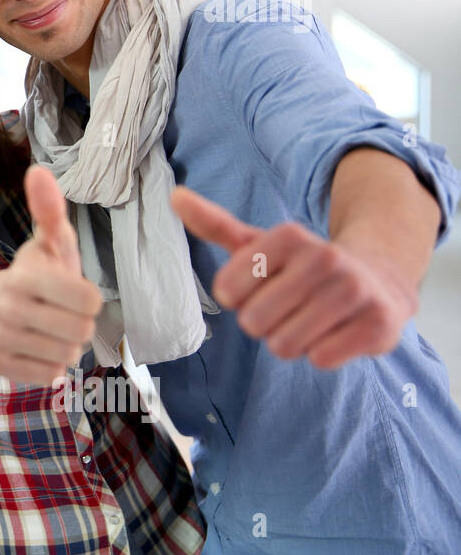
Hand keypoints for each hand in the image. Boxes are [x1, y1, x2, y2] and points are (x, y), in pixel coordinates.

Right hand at [0, 166, 102, 384]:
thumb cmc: (37, 274)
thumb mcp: (50, 242)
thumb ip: (51, 211)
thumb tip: (39, 170)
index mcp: (26, 277)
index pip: (88, 301)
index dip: (89, 298)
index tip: (74, 290)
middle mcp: (9, 309)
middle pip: (81, 331)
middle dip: (80, 323)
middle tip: (62, 312)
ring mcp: (2, 338)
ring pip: (67, 355)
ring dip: (67, 345)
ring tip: (50, 329)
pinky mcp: (1, 365)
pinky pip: (50, 376)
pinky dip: (51, 365)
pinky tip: (39, 347)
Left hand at [170, 185, 416, 367]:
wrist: (378, 278)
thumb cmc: (302, 266)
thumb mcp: (259, 243)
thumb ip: (215, 224)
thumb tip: (176, 196)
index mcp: (288, 236)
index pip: (227, 290)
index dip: (238, 298)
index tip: (260, 287)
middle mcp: (324, 257)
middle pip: (254, 322)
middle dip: (264, 324)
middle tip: (287, 308)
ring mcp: (355, 290)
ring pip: (285, 344)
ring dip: (291, 341)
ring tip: (310, 320)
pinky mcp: (378, 323)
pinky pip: (320, 358)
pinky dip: (322, 353)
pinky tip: (335, 332)